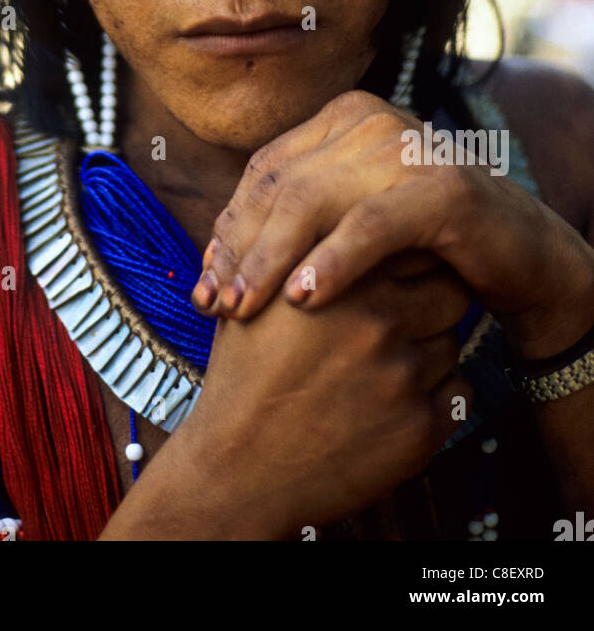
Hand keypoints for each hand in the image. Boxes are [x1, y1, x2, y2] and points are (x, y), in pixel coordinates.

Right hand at [176, 259, 473, 537]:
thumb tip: (357, 225)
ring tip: (379, 371)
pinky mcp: (420, 429)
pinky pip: (457, 395)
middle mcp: (379, 321)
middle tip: (403, 319)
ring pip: (451, 344)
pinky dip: (433, 398)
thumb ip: (312, 257)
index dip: (411, 257)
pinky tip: (388, 407)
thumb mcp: (264, 298)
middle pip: (450, 291)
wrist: (237, 469)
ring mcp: (403, 376)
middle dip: (432, 301)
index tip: (400, 270)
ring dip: (428, 351)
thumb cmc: (246, 376)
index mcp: (341, 281)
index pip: (414, 246)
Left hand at [193, 90, 593, 355]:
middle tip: (214, 305)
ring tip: (244, 308)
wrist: (520, 253)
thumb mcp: (350, 225)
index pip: (265, 170)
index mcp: (341, 118)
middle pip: (280, 184)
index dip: (229, 228)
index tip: (203, 283)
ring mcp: (406, 146)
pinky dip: (332, 263)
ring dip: (271, 260)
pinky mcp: (442, 188)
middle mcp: (369, 119)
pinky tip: (304, 300)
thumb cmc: (424, 245)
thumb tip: (210, 266)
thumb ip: (294, 228)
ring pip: (313, 201)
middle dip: (240, 249)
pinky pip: (370, 225)